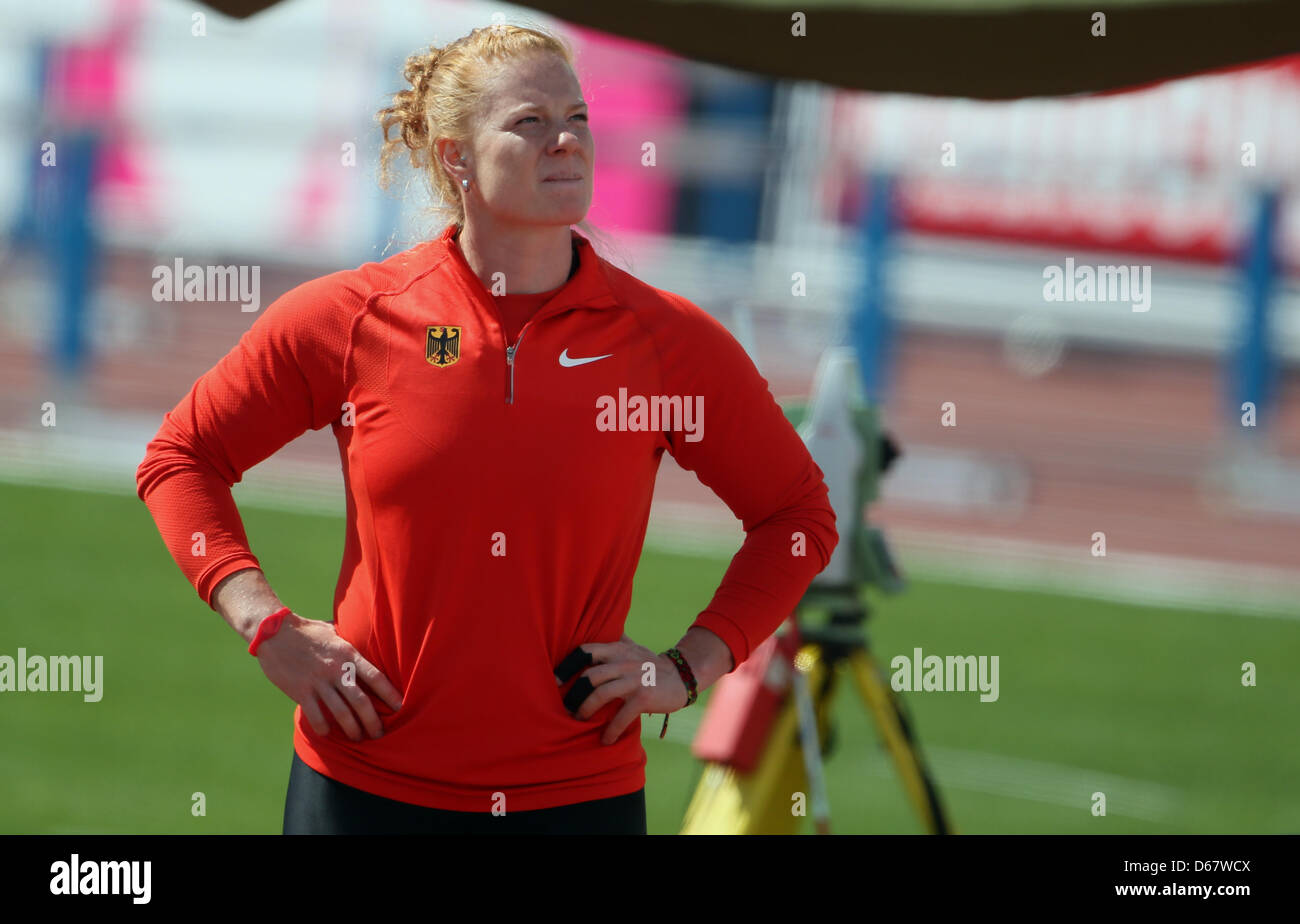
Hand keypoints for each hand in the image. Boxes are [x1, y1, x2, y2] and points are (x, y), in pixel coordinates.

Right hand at [254, 612, 402, 741]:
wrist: (274, 631)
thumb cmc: (307, 630)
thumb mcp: (334, 631)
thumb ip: (349, 641)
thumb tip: (366, 637)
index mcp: (348, 654)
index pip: (376, 677)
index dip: (390, 694)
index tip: (401, 707)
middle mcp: (336, 669)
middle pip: (361, 701)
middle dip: (373, 721)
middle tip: (379, 733)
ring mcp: (318, 681)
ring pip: (341, 713)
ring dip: (352, 730)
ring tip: (358, 738)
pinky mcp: (300, 691)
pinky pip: (316, 716)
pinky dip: (324, 728)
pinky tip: (328, 733)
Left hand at [559, 634, 688, 745]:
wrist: (682, 676)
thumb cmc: (651, 664)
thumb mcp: (633, 648)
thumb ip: (616, 640)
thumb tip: (599, 625)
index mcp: (617, 650)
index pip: (585, 651)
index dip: (567, 665)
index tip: (553, 680)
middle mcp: (624, 662)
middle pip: (590, 677)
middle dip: (573, 695)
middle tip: (565, 708)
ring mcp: (634, 679)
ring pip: (601, 694)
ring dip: (586, 711)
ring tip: (579, 721)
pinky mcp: (644, 697)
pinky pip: (621, 716)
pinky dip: (611, 730)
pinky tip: (605, 740)